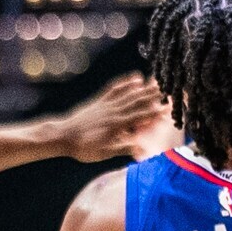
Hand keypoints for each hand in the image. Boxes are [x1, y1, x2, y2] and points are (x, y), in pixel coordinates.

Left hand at [57, 74, 173, 161]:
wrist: (62, 136)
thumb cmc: (84, 147)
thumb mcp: (104, 152)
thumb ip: (124, 147)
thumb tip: (143, 148)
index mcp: (116, 125)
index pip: (139, 116)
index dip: (155, 111)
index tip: (168, 107)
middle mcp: (113, 111)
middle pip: (137, 101)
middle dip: (153, 95)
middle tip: (168, 88)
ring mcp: (106, 105)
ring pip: (128, 93)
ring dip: (143, 87)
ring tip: (157, 80)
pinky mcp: (99, 101)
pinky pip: (114, 89)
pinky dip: (125, 83)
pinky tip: (134, 78)